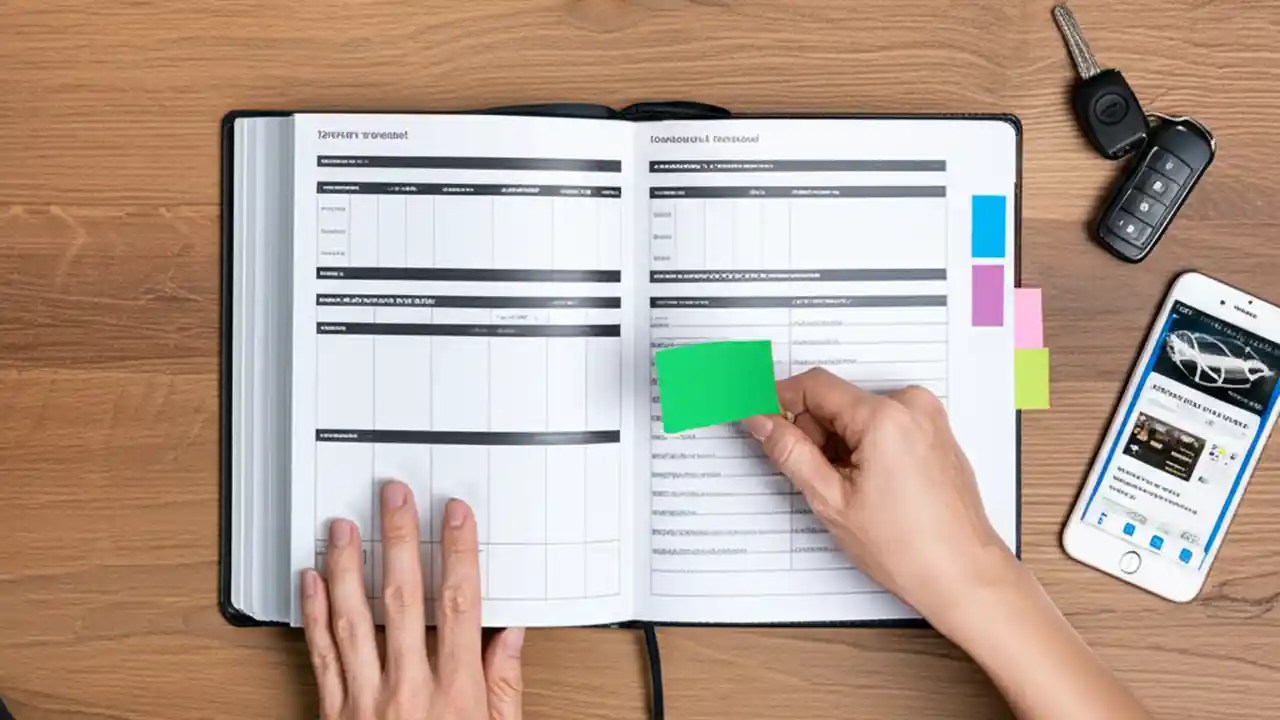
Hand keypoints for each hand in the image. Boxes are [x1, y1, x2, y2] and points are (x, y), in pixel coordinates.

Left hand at [301, 484, 523, 719]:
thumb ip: (503, 687)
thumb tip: (510, 638)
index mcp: (455, 695)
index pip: (458, 606)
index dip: (458, 554)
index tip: (455, 518)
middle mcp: (408, 692)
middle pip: (403, 600)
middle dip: (399, 541)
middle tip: (395, 500)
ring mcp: (366, 701)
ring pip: (353, 621)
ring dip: (348, 568)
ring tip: (344, 529)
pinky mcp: (334, 714)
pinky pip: (322, 656)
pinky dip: (314, 616)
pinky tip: (312, 580)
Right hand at [742, 368, 1016, 628]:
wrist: (964, 574)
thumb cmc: (908, 548)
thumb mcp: (831, 500)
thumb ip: (790, 452)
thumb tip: (761, 421)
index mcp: (885, 417)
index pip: (814, 386)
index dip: (779, 401)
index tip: (759, 417)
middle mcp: (911, 407)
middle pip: (837, 402)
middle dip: (815, 434)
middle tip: (815, 480)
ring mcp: (928, 419)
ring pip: (860, 417)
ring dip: (841, 445)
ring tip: (851, 492)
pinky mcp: (935, 434)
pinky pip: (885, 426)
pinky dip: (867, 449)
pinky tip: (872, 489)